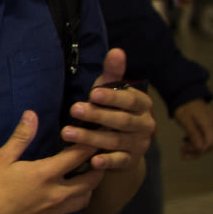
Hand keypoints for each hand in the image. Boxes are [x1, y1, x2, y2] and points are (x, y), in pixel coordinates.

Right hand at [0, 111, 101, 213]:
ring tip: (84, 173)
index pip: (79, 156)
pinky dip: (77, 196)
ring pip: (86, 196)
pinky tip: (66, 190)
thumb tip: (32, 114)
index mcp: (46, 174)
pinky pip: (73, 208)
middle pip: (92, 179)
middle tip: (96, 154)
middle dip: (98, 165)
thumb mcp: (1, 159)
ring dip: (90, 184)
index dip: (90, 143)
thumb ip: (21, 137)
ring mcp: (56, 210)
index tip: (95, 134)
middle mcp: (58, 193)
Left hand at [63, 48, 154, 177]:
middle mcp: (145, 125)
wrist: (123, 143)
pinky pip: (118, 162)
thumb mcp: (111, 90)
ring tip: (67, 133)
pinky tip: (92, 162)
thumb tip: (117, 51)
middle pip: (122, 121)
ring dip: (91, 138)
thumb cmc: (112, 109)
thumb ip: (113, 73)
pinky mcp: (130, 161)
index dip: (112, 98)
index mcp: (143, 105)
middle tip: (73, 109)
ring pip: (115, 141)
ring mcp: (139, 144)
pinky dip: (106, 162)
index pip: (130, 100)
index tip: (92, 94)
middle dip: (97, 116)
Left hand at [170, 98, 212, 158]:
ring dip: (195, 147)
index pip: (210, 143)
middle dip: (196, 151)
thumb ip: (193, 134)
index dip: (198, 150)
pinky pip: (205, 136)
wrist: (185, 93)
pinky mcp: (207, 123)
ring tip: (182, 148)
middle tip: (182, 153)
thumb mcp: (185, 120)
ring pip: (207, 141)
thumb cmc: (183, 106)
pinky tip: (185, 140)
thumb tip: (201, 148)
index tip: (184, 151)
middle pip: (210, 144)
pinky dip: (196, 140)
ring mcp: (211, 124)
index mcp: (209, 124)